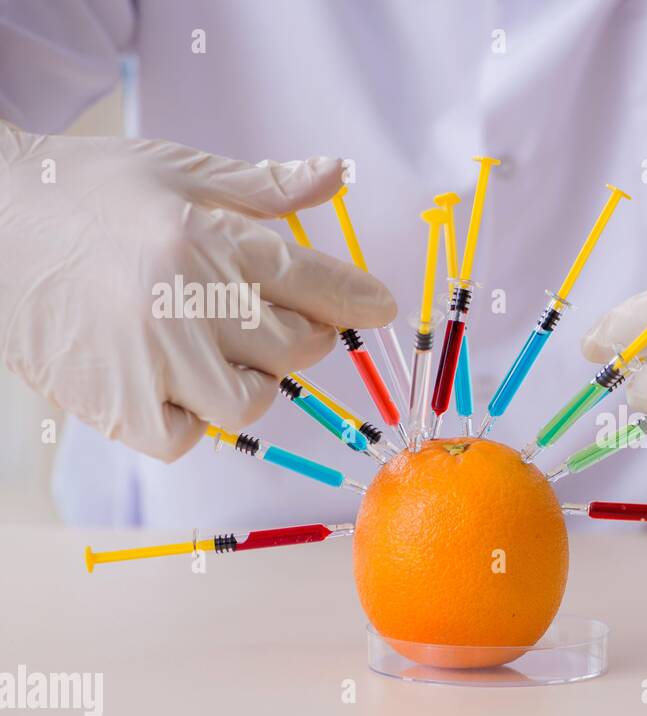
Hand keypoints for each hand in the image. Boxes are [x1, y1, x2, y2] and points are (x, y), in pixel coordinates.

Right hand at [0, 123, 395, 460]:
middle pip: (294, 348)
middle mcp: (186, 303)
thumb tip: (339, 174)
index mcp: (209, 240)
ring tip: (223, 352)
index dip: (357, 299)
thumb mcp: (180, 169)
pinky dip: (191, 417)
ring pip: (250, 401)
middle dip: (299, 335)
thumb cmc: (89, 190)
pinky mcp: (115, 404)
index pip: (315, 282)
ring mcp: (151, 359)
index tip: (378, 307)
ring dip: (252, 382)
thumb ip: (266, 186)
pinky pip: (186, 436)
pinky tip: (174, 381)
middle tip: (274, 319)